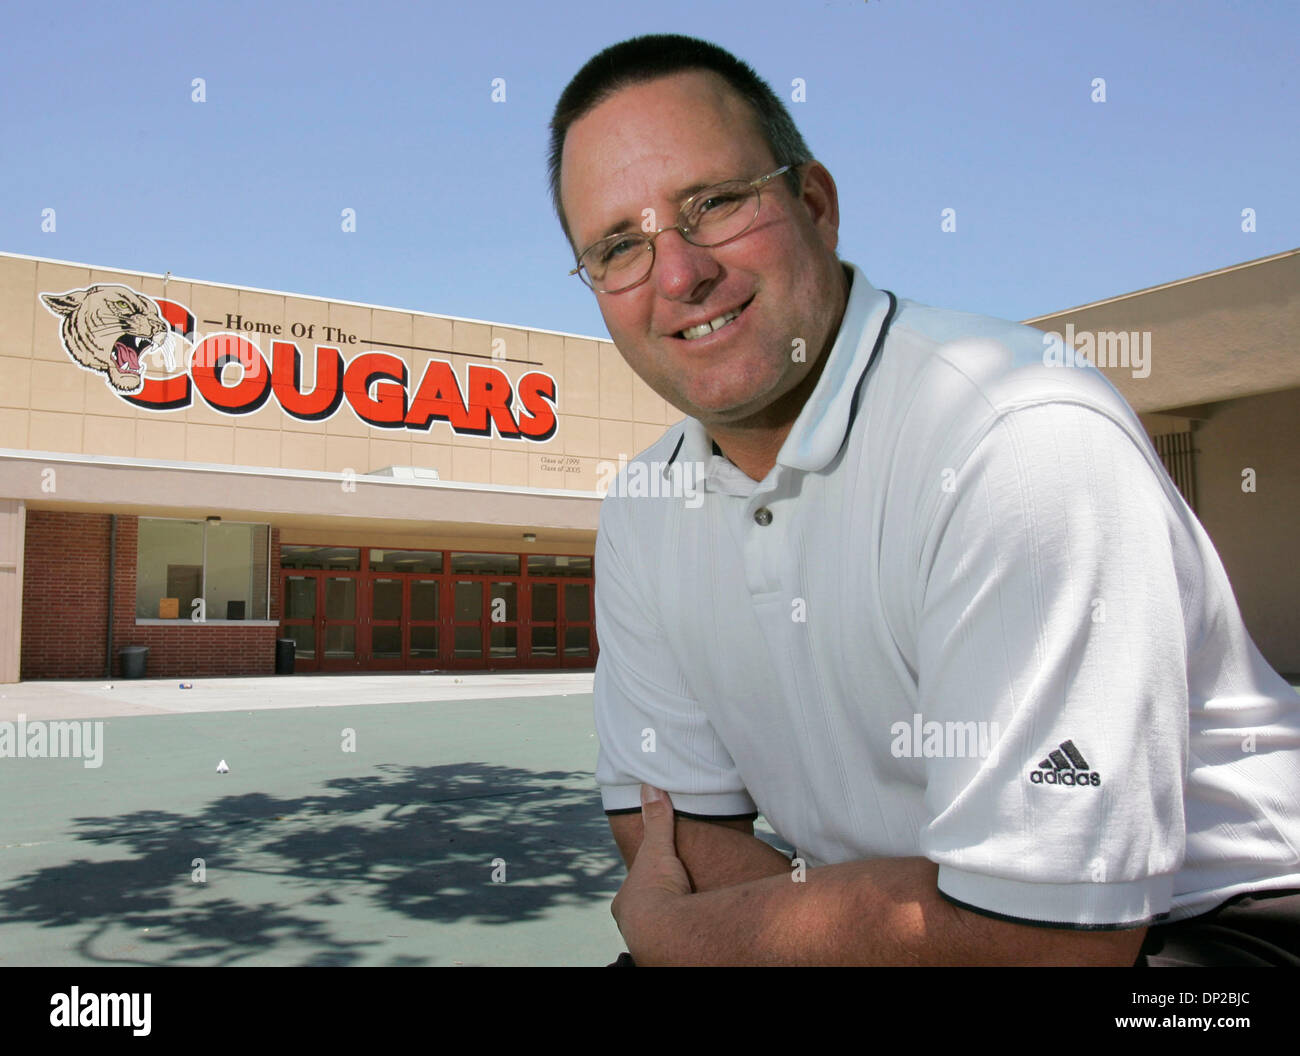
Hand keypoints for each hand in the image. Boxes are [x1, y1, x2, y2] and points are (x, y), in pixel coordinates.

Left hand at [610, 784, 692, 962]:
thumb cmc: (657, 888)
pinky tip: (696, 928)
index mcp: (626, 902)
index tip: (662, 878)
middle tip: (677, 895)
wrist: (666, 932)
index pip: (635, 890)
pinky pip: (675, 939)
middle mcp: (632, 925)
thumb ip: (656, 820)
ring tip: (690, 911)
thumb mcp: (657, 848)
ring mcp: (647, 942)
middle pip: (646, 909)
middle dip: (659, 902)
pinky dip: (686, 932)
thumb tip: (650, 785)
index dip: (648, 882)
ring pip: (659, 926)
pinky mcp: (667, 953)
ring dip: (673, 918)